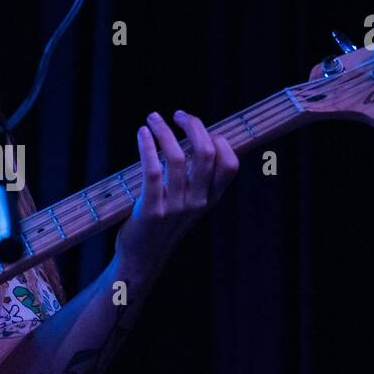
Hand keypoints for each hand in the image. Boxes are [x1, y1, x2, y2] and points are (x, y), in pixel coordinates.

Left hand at [114, 110, 238, 279]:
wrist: (142, 259)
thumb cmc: (163, 225)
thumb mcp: (189, 204)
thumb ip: (196, 178)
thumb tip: (198, 139)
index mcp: (210, 199)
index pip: (230, 164)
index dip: (219, 140)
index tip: (199, 128)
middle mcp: (198, 202)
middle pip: (206, 153)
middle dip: (193, 125)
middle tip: (178, 114)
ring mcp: (176, 207)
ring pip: (178, 157)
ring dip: (164, 130)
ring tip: (152, 118)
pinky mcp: (152, 210)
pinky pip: (153, 171)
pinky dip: (148, 147)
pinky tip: (142, 133)